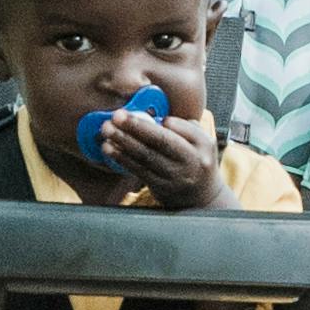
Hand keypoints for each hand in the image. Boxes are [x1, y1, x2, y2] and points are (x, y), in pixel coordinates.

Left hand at [94, 102, 224, 208]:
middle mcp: (190, 162)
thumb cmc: (197, 158)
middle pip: (159, 143)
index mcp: (202, 145)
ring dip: (123, 143)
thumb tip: (160, 118)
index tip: (131, 113)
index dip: (152, 123)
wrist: (202, 196)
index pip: (177, 131)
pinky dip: (123, 158)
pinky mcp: (161, 187)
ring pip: (145, 158)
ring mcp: (174, 177)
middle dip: (135, 128)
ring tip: (107, 131)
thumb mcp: (202, 140)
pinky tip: (109, 149)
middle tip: (115, 117)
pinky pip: (139, 171)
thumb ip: (184, 127)